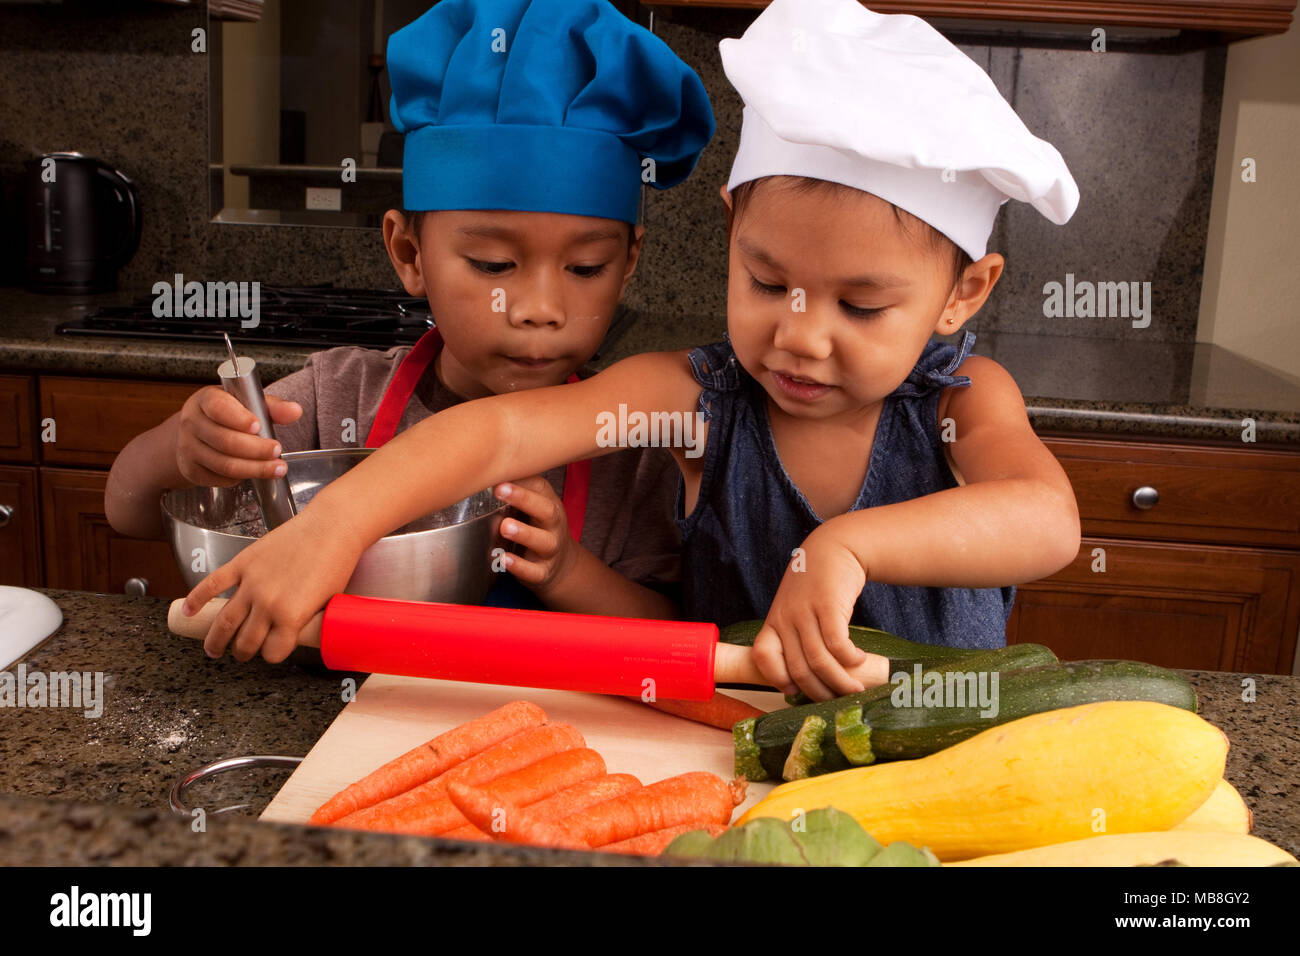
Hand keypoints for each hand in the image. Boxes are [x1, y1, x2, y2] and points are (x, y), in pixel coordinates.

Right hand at [174, 386, 301, 486]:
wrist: (196, 433)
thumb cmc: (227, 415)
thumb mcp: (247, 404)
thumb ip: (272, 407)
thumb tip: (295, 411)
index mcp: (205, 400)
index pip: (218, 408)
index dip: (238, 418)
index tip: (259, 426)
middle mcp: (192, 423)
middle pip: (225, 441)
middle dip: (256, 449)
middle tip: (277, 451)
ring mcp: (189, 448)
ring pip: (224, 464)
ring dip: (255, 469)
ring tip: (277, 468)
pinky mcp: (192, 470)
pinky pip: (220, 478)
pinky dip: (242, 478)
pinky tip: (256, 473)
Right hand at [180, 504, 362, 663]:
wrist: (331, 527)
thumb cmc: (337, 562)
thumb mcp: (328, 602)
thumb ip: (307, 621)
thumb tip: (296, 634)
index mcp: (291, 617)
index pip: (272, 652)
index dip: (273, 655)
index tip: (272, 652)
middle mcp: (268, 604)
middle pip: (246, 641)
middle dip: (243, 652)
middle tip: (241, 655)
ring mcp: (252, 583)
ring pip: (225, 620)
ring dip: (216, 639)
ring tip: (213, 650)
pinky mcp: (243, 562)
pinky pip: (213, 584)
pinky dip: (196, 599)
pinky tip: (187, 611)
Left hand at [492, 476, 578, 596]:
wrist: (560, 564)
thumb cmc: (539, 527)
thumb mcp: (534, 505)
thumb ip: (517, 489)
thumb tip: (488, 468)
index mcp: (549, 504)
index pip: (540, 487)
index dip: (521, 480)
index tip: (499, 473)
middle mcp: (553, 525)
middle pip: (546, 510)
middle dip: (524, 499)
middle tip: (499, 490)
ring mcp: (550, 550)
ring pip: (544, 542)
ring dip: (524, 533)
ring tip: (505, 526)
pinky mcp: (543, 573)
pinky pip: (535, 571)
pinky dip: (520, 567)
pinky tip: (505, 559)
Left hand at [751, 522, 888, 700]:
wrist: (833, 549)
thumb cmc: (816, 586)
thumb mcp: (796, 608)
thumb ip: (796, 636)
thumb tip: (808, 678)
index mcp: (773, 622)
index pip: (762, 657)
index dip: (777, 679)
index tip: (795, 692)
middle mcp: (786, 619)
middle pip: (798, 669)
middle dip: (819, 693)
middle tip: (838, 702)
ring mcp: (806, 612)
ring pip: (819, 662)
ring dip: (840, 682)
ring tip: (856, 689)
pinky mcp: (828, 606)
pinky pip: (837, 643)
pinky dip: (850, 659)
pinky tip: (859, 660)